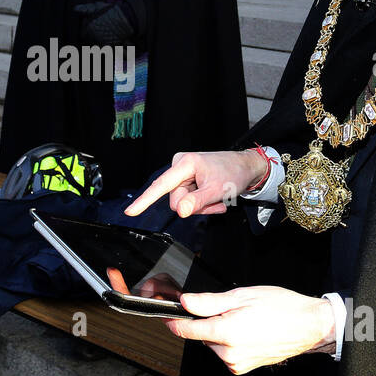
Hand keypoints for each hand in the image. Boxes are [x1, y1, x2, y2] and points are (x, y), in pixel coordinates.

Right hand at [124, 149, 269, 217]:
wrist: (246, 167)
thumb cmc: (233, 173)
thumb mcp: (218, 190)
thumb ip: (197, 201)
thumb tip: (179, 211)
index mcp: (185, 164)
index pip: (161, 186)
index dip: (145, 201)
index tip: (130, 212)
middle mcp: (179, 165)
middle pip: (175, 200)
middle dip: (194, 206)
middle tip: (213, 201)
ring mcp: (182, 173)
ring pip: (182, 202)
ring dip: (200, 206)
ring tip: (216, 198)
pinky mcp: (187, 179)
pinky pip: (187, 200)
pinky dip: (202, 203)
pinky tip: (214, 197)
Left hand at [165, 287, 336, 373]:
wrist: (310, 326)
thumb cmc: (282, 307)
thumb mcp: (242, 295)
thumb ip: (209, 301)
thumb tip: (185, 302)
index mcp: (227, 332)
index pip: (186, 330)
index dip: (174, 320)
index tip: (168, 313)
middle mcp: (229, 352)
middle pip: (201, 335)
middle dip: (207, 320)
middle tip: (228, 307)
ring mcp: (236, 363)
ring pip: (213, 343)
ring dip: (220, 331)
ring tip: (244, 318)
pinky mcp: (243, 367)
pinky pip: (225, 352)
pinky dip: (229, 341)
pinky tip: (247, 331)